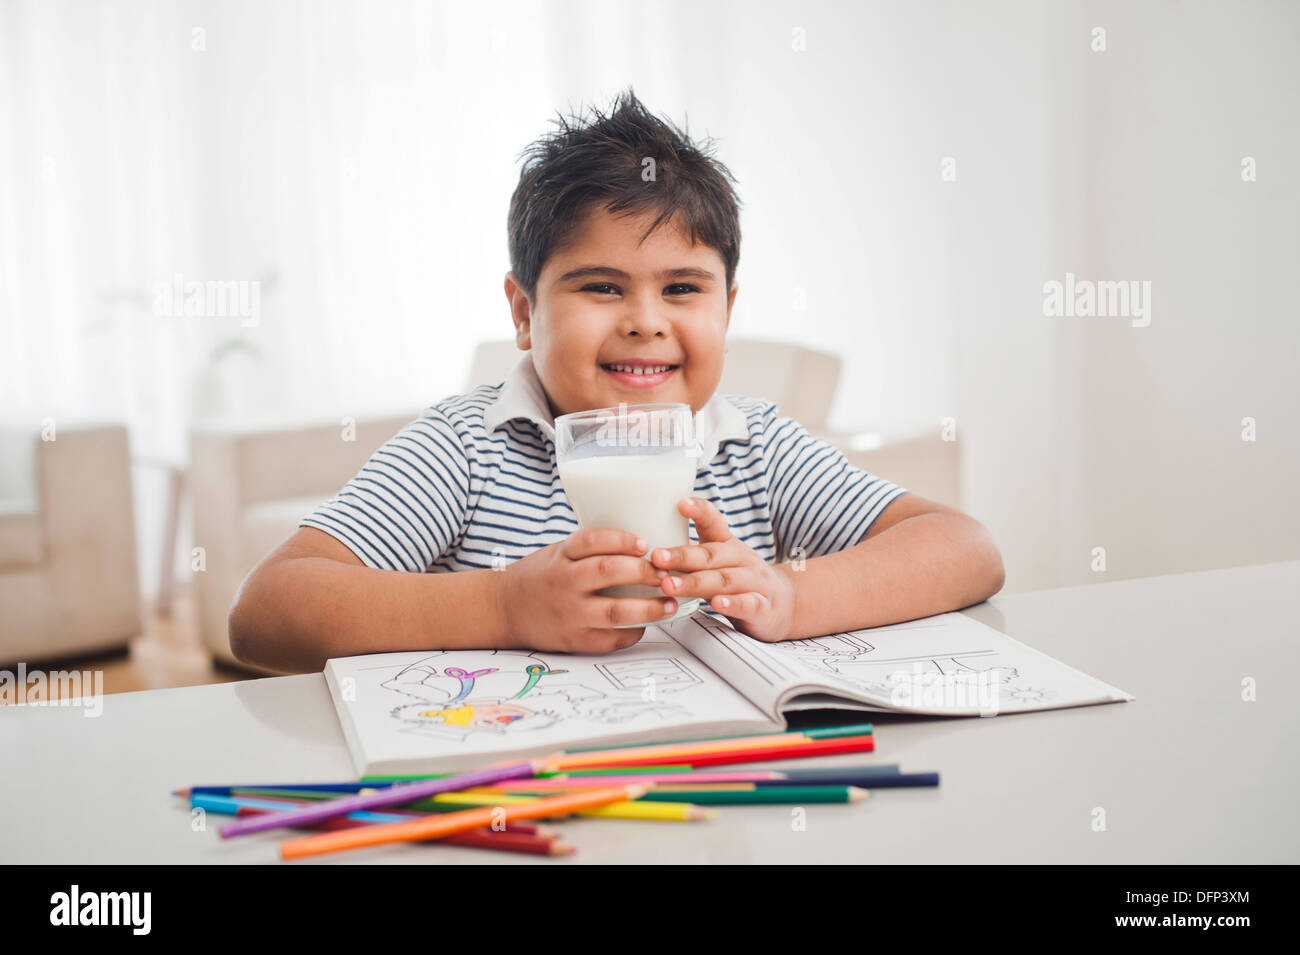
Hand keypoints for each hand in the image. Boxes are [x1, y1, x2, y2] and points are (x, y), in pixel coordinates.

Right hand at [498, 528, 682, 652]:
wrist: (504, 609)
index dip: (622, 540)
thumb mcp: (558, 552)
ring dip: (649, 608)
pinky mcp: (574, 640)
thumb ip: (590, 549)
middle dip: (644, 571)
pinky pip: (611, 638)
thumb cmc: (540, 577)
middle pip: (608, 572)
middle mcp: (564, 583)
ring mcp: (569, 614)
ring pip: (616, 611)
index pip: (592, 541)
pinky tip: (645, 624)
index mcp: (561, 556)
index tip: (645, 543)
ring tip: (670, 603)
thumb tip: (642, 544)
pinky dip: (633, 632)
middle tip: (665, 572)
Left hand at [649, 497, 796, 641]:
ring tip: (670, 585)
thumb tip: (646, 546)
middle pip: (710, 556)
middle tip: (656, 557)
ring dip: (695, 582)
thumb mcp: (718, 561)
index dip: (700, 511)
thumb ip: (691, 553)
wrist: (784, 604)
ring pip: (724, 580)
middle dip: (681, 556)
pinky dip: (733, 603)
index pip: (714, 523)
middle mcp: (741, 559)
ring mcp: (754, 582)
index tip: (680, 503)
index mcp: (727, 544)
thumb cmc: (740, 580)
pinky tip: (717, 604)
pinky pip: (748, 603)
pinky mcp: (763, 607)